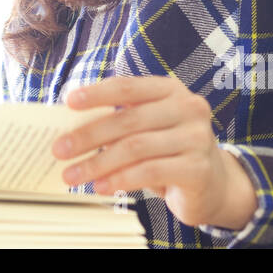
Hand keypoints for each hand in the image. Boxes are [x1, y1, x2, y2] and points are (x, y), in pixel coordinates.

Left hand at [52, 75, 258, 229]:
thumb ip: (120, 121)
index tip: (69, 102)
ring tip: (72, 175)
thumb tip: (70, 128)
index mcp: (170, 90)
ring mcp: (196, 137)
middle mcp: (187, 107)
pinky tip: (101, 186)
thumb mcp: (147, 128)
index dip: (97, 93)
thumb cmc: (168, 150)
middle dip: (88, 135)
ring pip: (136, 148)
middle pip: (128, 119)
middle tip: (59, 149)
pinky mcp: (197, 168)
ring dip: (98, 163)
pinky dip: (120, 180)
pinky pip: (150, 172)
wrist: (212, 183)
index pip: (128, 86)